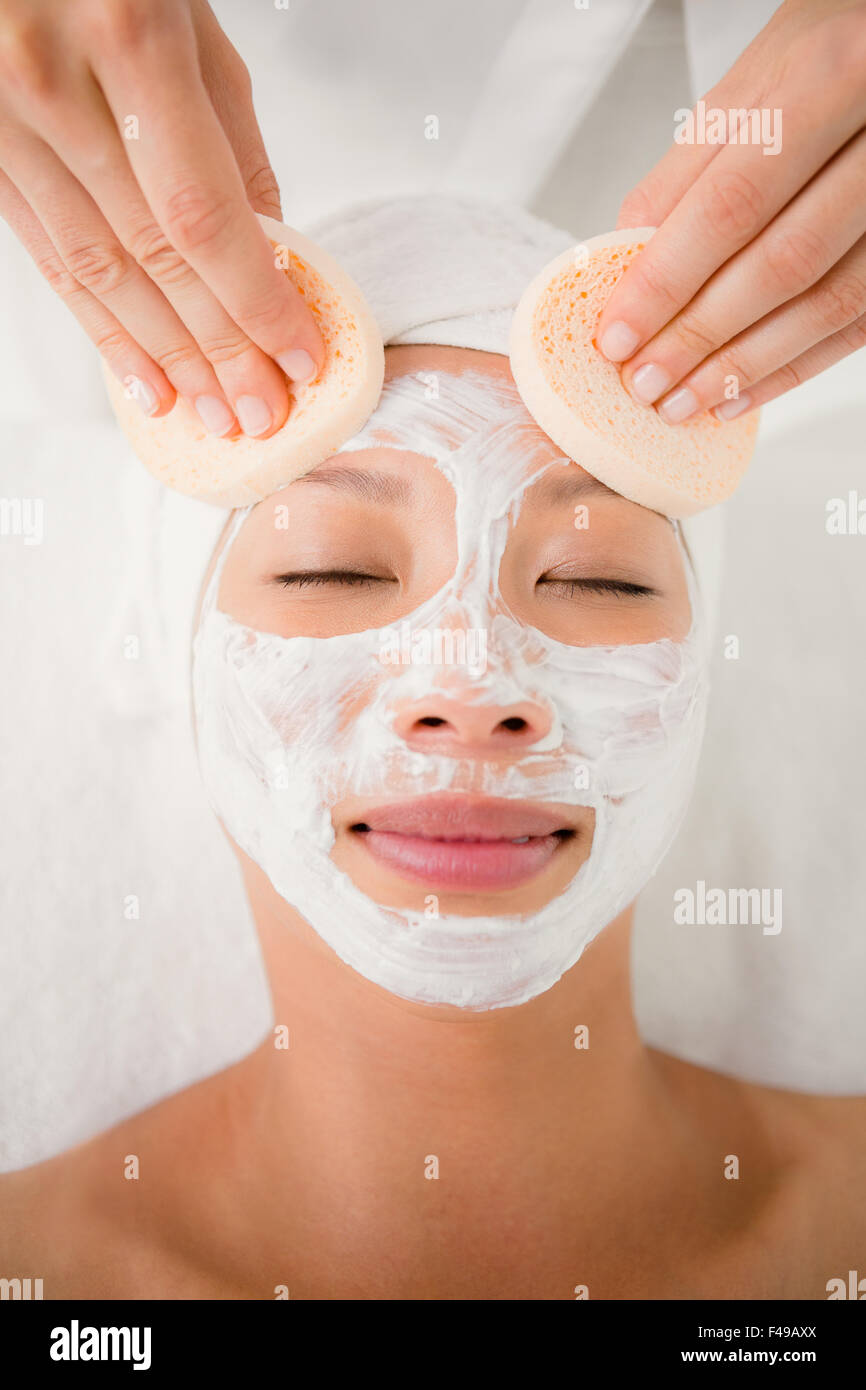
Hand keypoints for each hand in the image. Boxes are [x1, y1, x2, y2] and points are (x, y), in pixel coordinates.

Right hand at [0, 0, 324, 437]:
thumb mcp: (188, 14)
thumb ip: (231, 131)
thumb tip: (274, 245)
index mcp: (128, 37)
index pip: (204, 213)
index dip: (254, 299)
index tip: (298, 355)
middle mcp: (54, 86)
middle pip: (153, 256)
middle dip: (217, 348)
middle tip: (259, 411)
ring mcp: (3, 122)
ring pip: (97, 272)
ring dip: (163, 356)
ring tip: (212, 412)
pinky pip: (48, 258)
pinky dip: (100, 326)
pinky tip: (141, 376)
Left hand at [596, 0, 865, 423]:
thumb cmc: (823, 59)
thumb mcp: (747, 89)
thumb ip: (683, 178)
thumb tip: (625, 270)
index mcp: (829, 81)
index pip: (731, 204)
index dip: (668, 281)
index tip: (618, 336)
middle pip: (781, 263)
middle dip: (701, 336)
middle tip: (646, 382)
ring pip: (827, 304)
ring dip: (746, 365)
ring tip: (685, 401)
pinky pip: (856, 324)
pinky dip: (793, 367)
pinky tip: (741, 392)